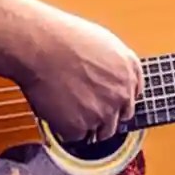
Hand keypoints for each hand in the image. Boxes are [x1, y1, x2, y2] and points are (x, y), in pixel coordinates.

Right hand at [15, 13, 142, 142]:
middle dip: (106, 116)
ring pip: (101, 131)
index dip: (118, 100)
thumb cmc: (66, 38)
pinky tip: (56, 112)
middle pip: (120, 117)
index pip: (132, 97)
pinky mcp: (81, 127)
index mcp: (130, 72)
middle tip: (85, 109)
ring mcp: (103, 113)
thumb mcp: (105, 43)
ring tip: (68, 110)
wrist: (42, 48)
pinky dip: (66, 129)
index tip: (108, 102)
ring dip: (88, 125)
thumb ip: (115, 65)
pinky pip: (76, 136)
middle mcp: (122, 95)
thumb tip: (110, 77)